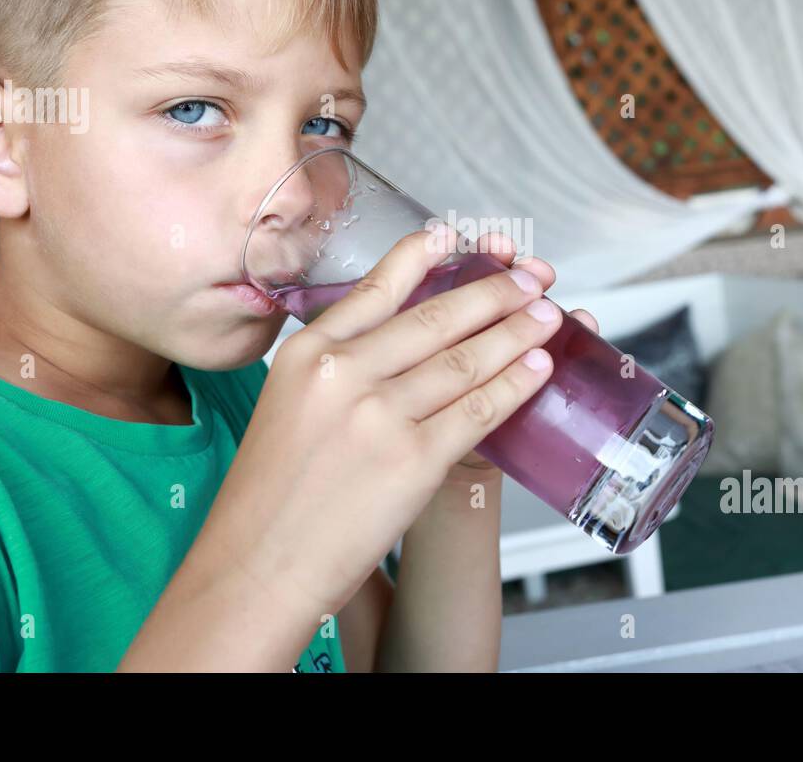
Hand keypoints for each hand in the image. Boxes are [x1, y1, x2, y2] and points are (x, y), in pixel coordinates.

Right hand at [204, 223, 580, 621]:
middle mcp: (342, 374)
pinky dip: (516, 385)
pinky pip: (479, 411)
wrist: (255, 569)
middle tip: (531, 276)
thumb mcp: (286, 409)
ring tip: (547, 316)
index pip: (377, 289)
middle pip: (436, 318)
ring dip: (516, 333)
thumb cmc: (267, 501)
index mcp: (305, 354)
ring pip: (466, 360)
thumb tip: (403, 349)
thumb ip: (335, 372)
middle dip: (495, 292)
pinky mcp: (412, 461)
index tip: (456, 234)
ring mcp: (379, 416)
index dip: (424, 257)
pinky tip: (537, 369)